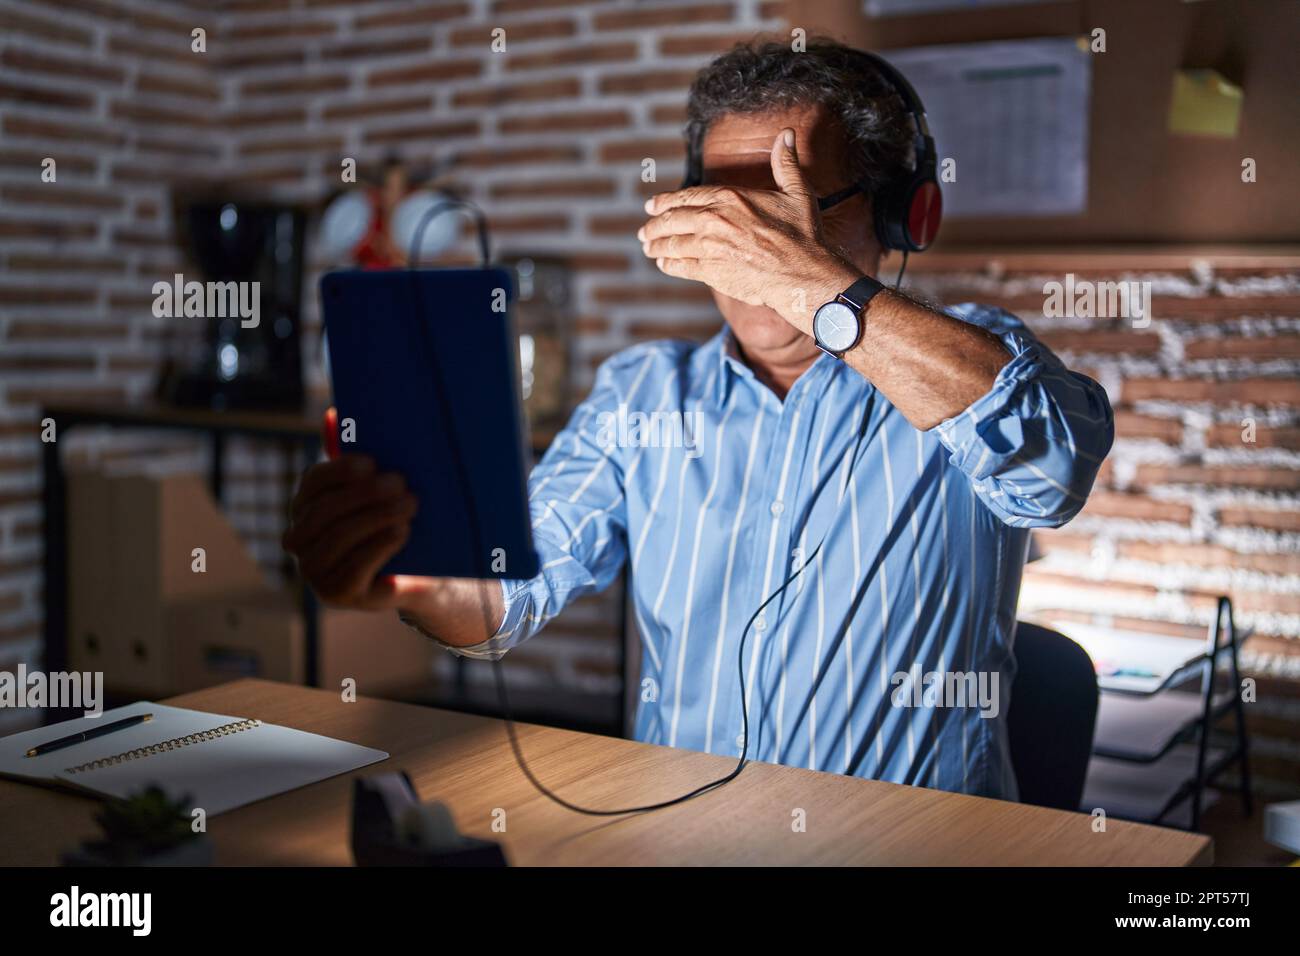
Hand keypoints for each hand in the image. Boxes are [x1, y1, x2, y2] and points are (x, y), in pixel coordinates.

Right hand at [282, 407, 430, 610]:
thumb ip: (358, 457)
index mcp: (306, 505)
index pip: (314, 481)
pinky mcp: (336, 594)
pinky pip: (353, 567)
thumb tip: (335, 414)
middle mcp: (300, 538)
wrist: (417, 572)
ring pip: (339, 537)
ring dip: (377, 518)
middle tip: (401, 483)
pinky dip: (379, 546)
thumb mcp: (379, 489)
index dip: (340, 470)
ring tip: (409, 505)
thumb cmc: (392, 520)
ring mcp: (314, 570)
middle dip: (365, 495)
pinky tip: (401, 531)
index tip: (373, 462)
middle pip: (327, 510)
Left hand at [638, 128, 860, 333]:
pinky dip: (669, 264)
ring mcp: (710, 247)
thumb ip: (785, 163)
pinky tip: (663, 264)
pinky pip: (681, 266)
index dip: (665, 201)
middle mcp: (714, 220)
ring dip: (656, 246)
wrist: (802, 273)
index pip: (687, 196)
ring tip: (648, 247)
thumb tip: (787, 133)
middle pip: (673, 220)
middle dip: (654, 225)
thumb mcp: (797, 192)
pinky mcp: (711, 271)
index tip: (651, 205)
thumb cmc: (803, 234)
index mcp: (730, 197)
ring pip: (672, 244)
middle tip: (644, 230)